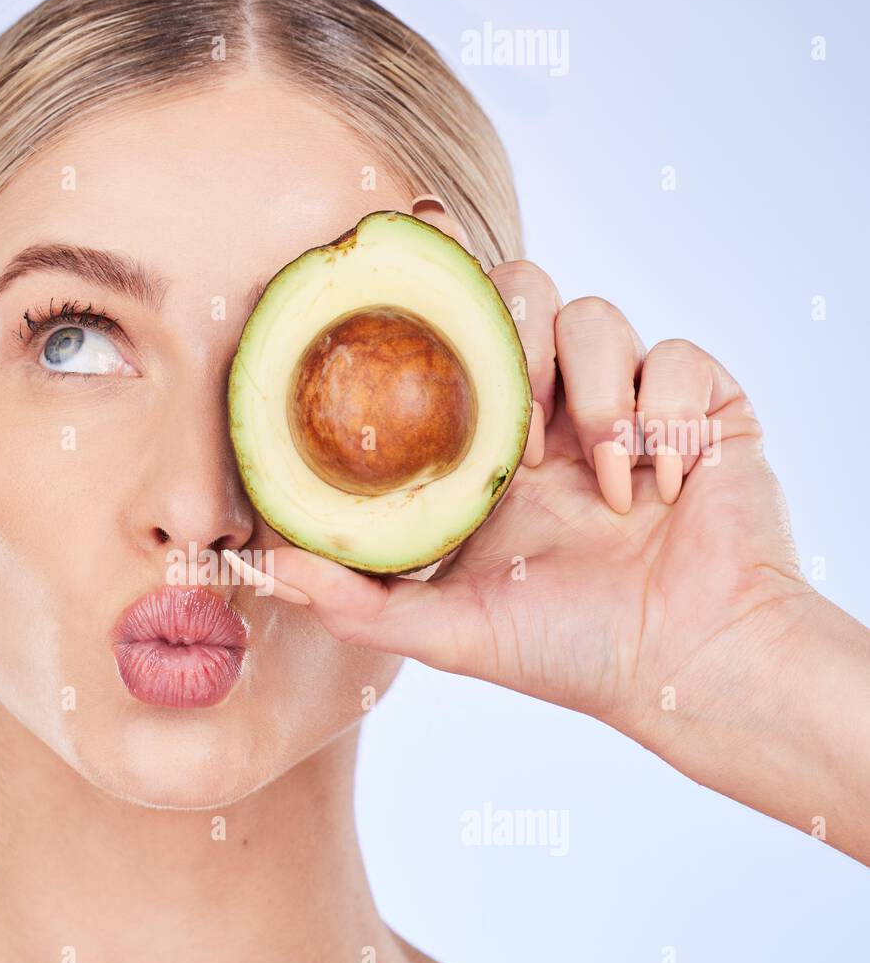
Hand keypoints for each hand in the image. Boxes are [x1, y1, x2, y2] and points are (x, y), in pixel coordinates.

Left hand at [239, 263, 817, 754]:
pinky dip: (666, 418)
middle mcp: (551, 417)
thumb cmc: (574, 655)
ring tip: (601, 476)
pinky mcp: (699, 406)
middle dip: (516, 342)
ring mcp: (625, 406)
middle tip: (523, 431)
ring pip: (596, 314)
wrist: (692, 667)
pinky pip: (677, 354)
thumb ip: (356, 602)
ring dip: (593, 393)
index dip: (433, 319)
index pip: (453, 347)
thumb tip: (263, 568)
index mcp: (491, 455)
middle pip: (520, 296)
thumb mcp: (450, 632)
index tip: (413, 325)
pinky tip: (663, 488)